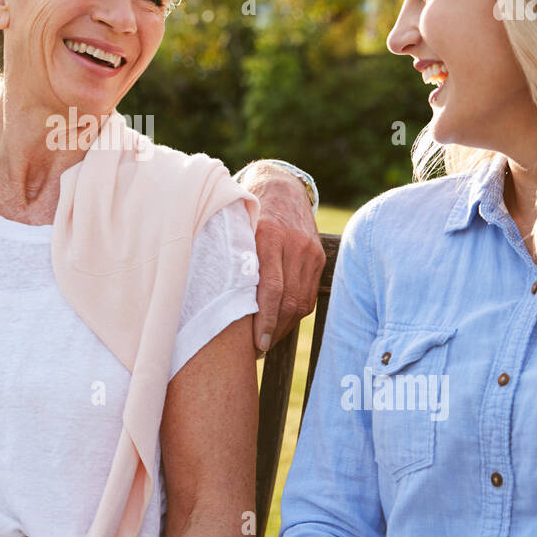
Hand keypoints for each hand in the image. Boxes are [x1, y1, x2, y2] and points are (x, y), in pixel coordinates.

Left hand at [238, 162, 324, 352]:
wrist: (280, 187)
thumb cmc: (246, 213)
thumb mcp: (236, 230)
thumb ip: (233, 260)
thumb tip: (217, 306)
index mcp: (268, 235)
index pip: (271, 289)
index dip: (265, 321)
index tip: (256, 345)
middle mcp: (293, 244)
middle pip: (288, 301)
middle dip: (273, 331)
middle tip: (256, 349)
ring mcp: (309, 251)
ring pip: (300, 302)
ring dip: (283, 327)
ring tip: (265, 341)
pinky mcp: (319, 257)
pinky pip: (308, 296)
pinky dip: (294, 314)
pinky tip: (279, 323)